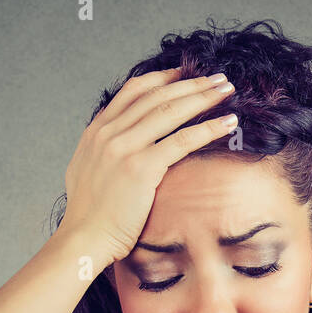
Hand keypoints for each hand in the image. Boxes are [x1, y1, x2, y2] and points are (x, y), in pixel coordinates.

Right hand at [58, 67, 237, 264]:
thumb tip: (118, 146)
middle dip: (191, 83)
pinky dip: (208, 128)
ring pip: (171, 111)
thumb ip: (103, 151)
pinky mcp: (141, 167)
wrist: (83, 239)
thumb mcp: (87, 171)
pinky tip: (228, 122)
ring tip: (227, 90)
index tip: (185, 73)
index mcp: (96, 131)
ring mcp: (124, 148)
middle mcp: (109, 133)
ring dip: (204, 97)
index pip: (133, 91)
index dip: (163, 78)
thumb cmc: (89, 216)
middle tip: (217, 78)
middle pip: (157, 96)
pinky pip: (183, 140)